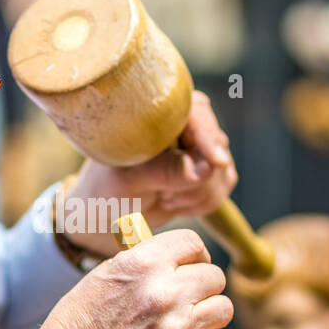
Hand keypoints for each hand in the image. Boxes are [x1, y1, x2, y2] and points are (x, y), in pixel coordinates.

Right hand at [34, 228, 240, 328]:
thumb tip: (178, 258)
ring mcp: (177, 328)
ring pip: (224, 309)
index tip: (189, 271)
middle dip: (202, 291)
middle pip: (214, 277)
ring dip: (210, 320)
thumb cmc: (80, 325)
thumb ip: (144, 263)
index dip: (195, 257)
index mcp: (143, 262)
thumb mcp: (105, 275)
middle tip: (184, 306)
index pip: (194, 243)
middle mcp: (165, 290)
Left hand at [58, 91, 238, 258]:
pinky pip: (224, 187)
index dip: (207, 138)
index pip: (196, 114)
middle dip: (194, 181)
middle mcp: (183, 123)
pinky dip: (201, 203)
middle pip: (215, 147)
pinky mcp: (209, 170)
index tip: (215, 162)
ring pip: (222, 172)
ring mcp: (199, 146)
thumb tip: (206, 168)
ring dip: (195, 195)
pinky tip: (173, 202)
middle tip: (160, 193)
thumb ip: (165, 172)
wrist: (104, 215)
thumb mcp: (127, 180)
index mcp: (157, 112)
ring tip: (162, 197)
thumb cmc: (105, 189)